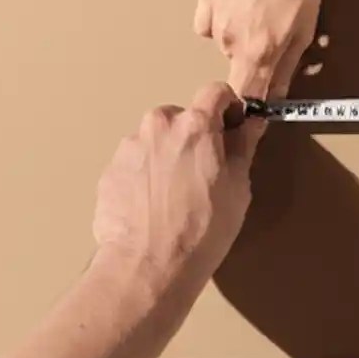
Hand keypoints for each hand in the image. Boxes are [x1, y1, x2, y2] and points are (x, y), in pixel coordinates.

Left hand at [93, 82, 262, 289]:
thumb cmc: (201, 230)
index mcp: (195, 124)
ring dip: (166, 157)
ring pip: (155, 140)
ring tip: (173, 197)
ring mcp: (129, 146)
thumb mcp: (237, 188)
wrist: (147, 266)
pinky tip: (152, 207)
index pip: (215, 92)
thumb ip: (242, 146)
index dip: (227, 108)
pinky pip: (134, 163)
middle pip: (181, 118)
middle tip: (202, 174)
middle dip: (193, 137)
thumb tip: (248, 123)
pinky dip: (145, 176)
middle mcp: (158, 125)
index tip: (230, 128)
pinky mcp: (110, 170)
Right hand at [195, 0, 325, 98]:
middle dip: (253, 52)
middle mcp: (229, 41)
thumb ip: (287, 66)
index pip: (247, 98)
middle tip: (272, 24)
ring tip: (258, 0)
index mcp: (257, 54)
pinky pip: (208, 12)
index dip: (253, 102)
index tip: (260, 96)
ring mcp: (212, 15)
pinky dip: (220, 8)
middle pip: (238, 62)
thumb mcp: (307, 27)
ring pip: (223, 36)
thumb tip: (276, 95)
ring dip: (238, 27)